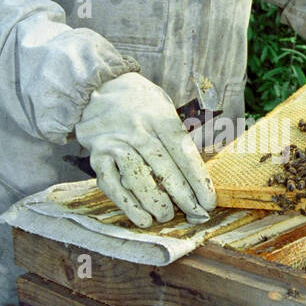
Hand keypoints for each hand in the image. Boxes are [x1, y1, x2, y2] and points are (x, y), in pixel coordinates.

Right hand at [75, 72, 217, 226]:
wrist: (100, 87)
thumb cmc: (142, 105)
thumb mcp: (165, 108)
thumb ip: (179, 137)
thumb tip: (200, 177)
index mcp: (159, 117)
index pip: (183, 152)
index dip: (197, 180)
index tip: (208, 202)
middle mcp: (137, 129)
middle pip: (163, 167)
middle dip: (182, 196)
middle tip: (194, 214)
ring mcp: (115, 142)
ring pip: (137, 177)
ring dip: (154, 202)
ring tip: (166, 216)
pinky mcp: (97, 155)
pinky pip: (111, 183)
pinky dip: (127, 204)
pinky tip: (141, 217)